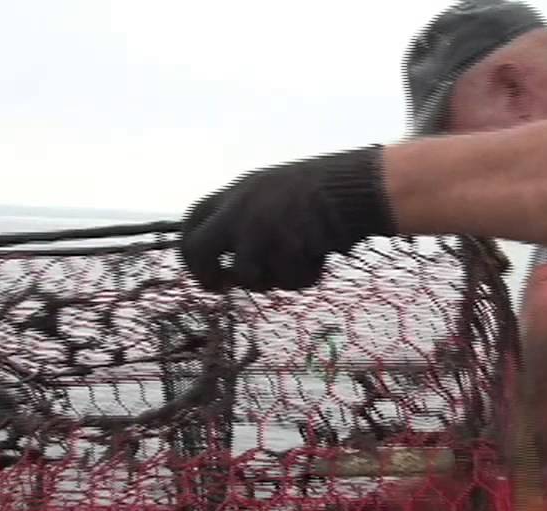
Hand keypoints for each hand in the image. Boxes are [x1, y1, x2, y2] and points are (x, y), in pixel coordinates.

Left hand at [177, 145, 395, 292]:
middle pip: (199, 250)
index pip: (193, 219)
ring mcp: (260, 229)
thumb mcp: (273, 192)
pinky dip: (303, 277)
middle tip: (223, 288)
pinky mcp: (284, 248)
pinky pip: (286, 282)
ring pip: (248, 276)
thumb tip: (229, 261)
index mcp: (237, 192)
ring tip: (300, 261)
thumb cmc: (323, 191)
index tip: (202, 270)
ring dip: (273, 279)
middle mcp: (240, 209)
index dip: (190, 250)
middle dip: (207, 277)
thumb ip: (248, 216)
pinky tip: (320, 258)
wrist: (357, 186)